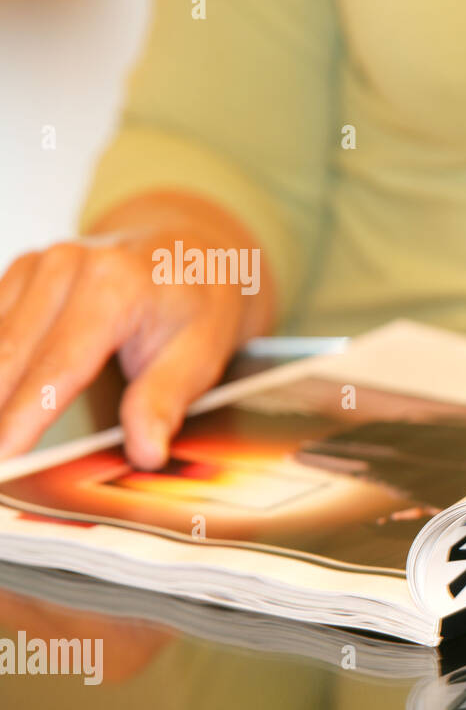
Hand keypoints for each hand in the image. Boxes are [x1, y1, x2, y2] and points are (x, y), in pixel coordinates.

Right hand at [0, 192, 274, 468]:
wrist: (193, 253)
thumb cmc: (200, 305)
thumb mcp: (202, 353)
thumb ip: (166, 400)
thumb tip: (145, 452)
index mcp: (113, 284)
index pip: (58, 365)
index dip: (25, 415)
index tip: (4, 456)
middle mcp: (66, 265)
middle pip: (11, 353)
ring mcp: (38, 264)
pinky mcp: (22, 272)